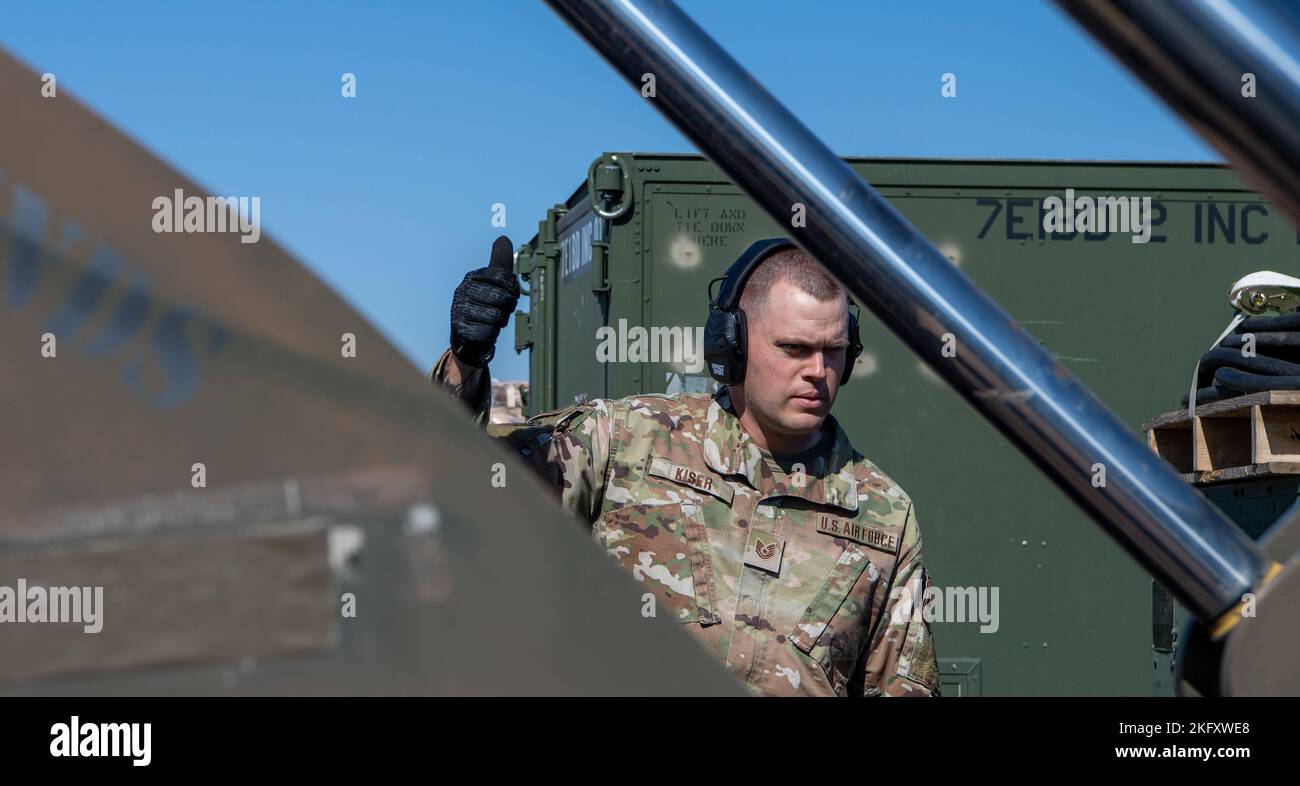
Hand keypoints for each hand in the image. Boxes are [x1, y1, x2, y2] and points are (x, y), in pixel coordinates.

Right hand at [450, 235, 519, 367]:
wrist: (468, 336)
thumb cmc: (485, 306)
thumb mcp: (494, 283)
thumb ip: (500, 263)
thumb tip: (503, 238)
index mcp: (473, 277)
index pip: (504, 278)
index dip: (513, 290)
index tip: (510, 295)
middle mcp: (462, 290)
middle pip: (501, 298)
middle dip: (507, 307)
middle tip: (501, 310)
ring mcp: (458, 308)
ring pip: (496, 316)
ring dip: (499, 321)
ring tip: (492, 320)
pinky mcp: (459, 328)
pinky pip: (487, 331)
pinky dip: (490, 333)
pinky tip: (484, 329)